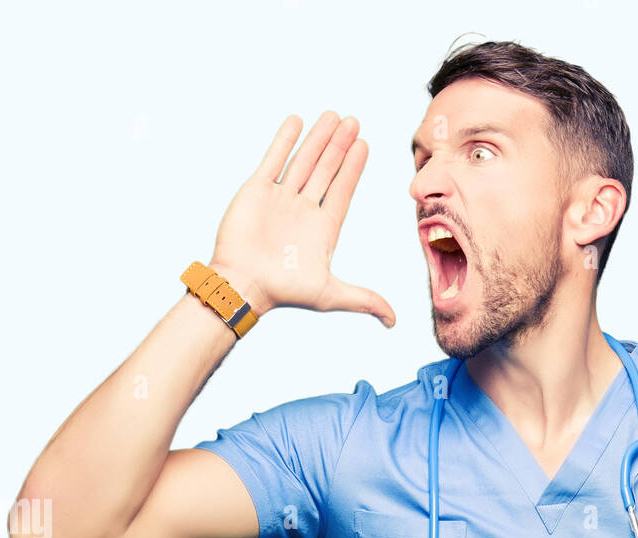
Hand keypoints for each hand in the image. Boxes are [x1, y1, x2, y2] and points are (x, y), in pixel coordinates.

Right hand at [208, 112, 394, 326]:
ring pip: (303, 161)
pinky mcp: (256, 191)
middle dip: (339, 146)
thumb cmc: (284, 291)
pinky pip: (273, 160)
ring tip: (333, 116)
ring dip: (318, 139)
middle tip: (354, 121)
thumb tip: (395, 321)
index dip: (353, 168)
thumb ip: (364, 300)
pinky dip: (284, 141)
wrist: (242, 284)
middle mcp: (303, 210)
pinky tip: (297, 121)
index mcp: (322, 228)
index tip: (364, 144)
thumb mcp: (330, 294)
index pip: (343, 191)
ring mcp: (280, 199)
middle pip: (326, 171)